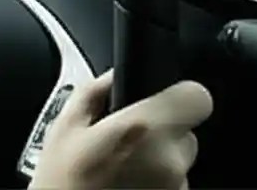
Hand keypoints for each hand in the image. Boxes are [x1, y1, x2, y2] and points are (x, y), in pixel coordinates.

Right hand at [30, 70, 212, 189]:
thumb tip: (113, 76)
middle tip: (128, 145)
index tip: (164, 102)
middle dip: (163, 134)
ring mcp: (174, 188)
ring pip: (179, 162)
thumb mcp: (64, 130)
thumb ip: (94, 92)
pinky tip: (127, 186)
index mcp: (144, 129)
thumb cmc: (60, 186)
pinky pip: (173, 185)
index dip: (181, 96)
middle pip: (186, 132)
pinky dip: (156, 184)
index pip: (197, 97)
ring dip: (159, 163)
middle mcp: (168, 161)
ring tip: (122, 171)